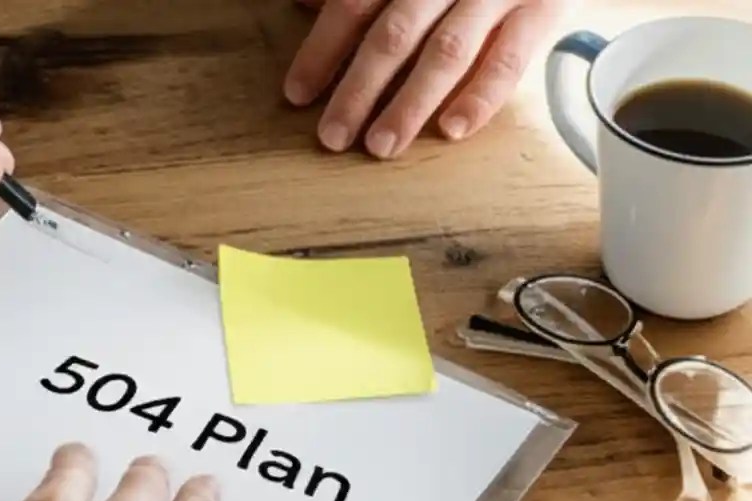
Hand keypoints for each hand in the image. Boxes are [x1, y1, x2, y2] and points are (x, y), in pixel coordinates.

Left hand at [284, 0, 571, 158]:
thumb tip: (302, 4)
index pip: (354, 5)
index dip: (322, 50)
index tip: (297, 95)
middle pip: (395, 33)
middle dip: (359, 89)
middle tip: (332, 137)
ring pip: (446, 51)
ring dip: (410, 103)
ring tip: (381, 146)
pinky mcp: (543, 9)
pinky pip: (509, 59)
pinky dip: (480, 97)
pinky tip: (451, 130)